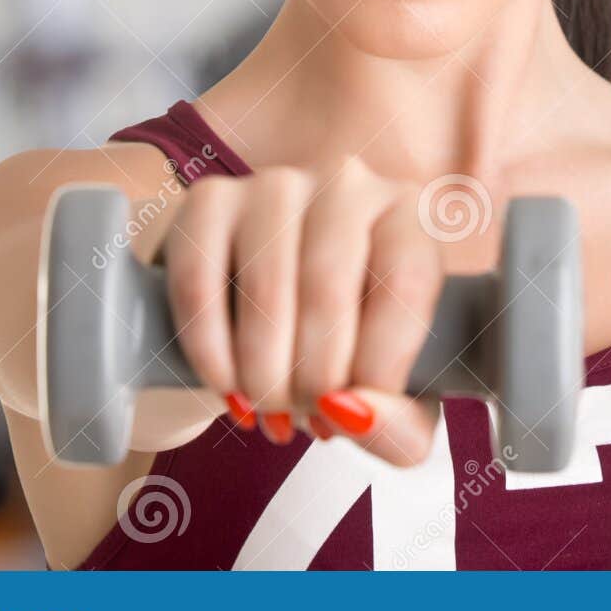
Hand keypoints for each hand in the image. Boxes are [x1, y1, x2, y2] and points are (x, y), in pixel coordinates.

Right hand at [160, 159, 445, 464]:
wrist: (265, 318)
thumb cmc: (350, 354)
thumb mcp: (394, 399)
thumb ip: (398, 426)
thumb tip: (351, 414)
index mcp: (410, 216)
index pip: (405, 286)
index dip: (377, 367)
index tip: (351, 416)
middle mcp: (349, 183)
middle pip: (329, 288)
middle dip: (312, 378)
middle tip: (303, 419)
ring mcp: (275, 184)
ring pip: (265, 287)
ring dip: (262, 372)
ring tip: (268, 409)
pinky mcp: (208, 200)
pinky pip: (200, 281)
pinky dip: (209, 350)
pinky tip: (224, 386)